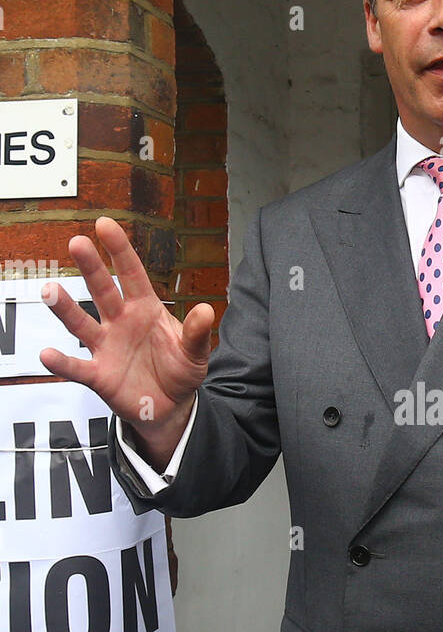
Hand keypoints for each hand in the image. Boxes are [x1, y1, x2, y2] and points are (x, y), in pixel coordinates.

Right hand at [38, 216, 214, 460]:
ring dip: (66, 308)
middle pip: (103, 290)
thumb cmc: (180, 371)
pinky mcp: (99, 375)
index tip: (105, 225)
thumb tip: (206, 311)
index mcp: (145, 309)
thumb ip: (197, 333)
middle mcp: (121, 322)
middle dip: (91, 267)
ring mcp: (107, 346)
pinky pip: (78, 367)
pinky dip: (63, 362)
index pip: (132, 274)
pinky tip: (48, 354)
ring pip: (82, 323)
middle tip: (76, 243)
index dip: (119, 250)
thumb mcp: (195, 352)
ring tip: (50, 291)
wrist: (171, 406)